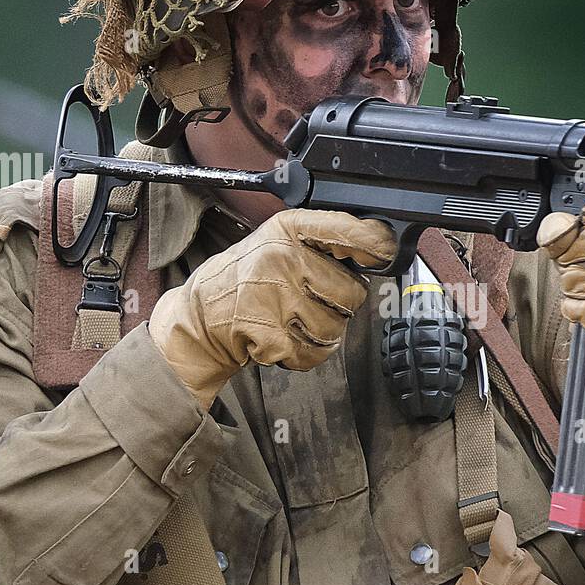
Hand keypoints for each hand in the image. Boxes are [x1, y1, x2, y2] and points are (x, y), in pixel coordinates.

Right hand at [149, 209, 395, 406]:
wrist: (199, 318)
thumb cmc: (244, 280)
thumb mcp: (276, 242)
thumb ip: (320, 241)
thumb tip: (376, 246)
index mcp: (286, 230)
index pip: (345, 229)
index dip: (373, 241)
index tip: (385, 249)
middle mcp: (282, 260)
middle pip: (352, 293)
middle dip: (340, 303)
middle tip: (312, 301)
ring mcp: (276, 299)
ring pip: (337, 327)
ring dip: (324, 332)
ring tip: (295, 320)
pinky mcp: (271, 337)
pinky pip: (316, 354)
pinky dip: (306, 354)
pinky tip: (286, 338)